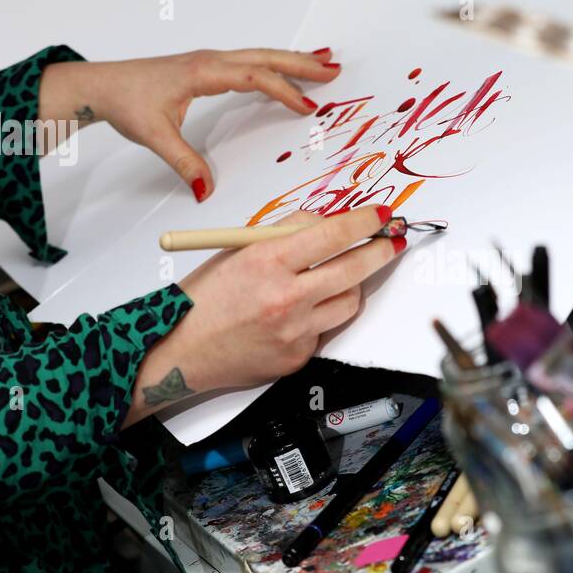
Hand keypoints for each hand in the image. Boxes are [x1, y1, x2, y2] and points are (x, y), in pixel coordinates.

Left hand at [39, 47, 339, 200]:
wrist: (102, 85)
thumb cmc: (126, 101)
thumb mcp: (155, 136)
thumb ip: (185, 163)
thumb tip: (206, 190)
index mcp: (203, 72)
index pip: (254, 77)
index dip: (283, 91)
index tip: (307, 107)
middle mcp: (210, 61)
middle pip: (266, 58)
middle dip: (301, 64)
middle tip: (334, 70)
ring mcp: (209, 61)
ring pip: (260, 56)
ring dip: (291, 59)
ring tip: (322, 62)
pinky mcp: (206, 67)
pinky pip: (249, 61)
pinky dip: (273, 63)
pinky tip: (283, 68)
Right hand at [123, 206, 403, 425]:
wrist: (182, 351)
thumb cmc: (204, 299)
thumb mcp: (237, 251)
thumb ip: (283, 233)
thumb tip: (325, 222)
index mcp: (266, 262)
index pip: (332, 235)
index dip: (364, 222)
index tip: (382, 216)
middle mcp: (284, 297)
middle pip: (354, 269)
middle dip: (380, 251)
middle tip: (391, 242)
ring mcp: (294, 331)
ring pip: (349, 302)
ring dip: (350, 285)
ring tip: (334, 279)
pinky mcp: (298, 357)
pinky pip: (325, 329)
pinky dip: (319, 316)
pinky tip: (296, 314)